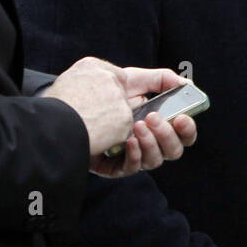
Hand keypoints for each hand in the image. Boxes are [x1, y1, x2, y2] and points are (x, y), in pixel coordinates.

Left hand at [43, 61, 195, 176]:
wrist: (59, 109)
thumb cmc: (91, 92)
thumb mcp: (126, 78)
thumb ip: (158, 78)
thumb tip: (186, 83)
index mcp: (150, 120)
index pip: (180, 131)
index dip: (187, 128)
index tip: (182, 117)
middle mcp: (142, 139)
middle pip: (173, 150)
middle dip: (168, 135)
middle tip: (153, 120)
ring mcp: (126, 154)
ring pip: (155, 160)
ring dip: (151, 142)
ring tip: (136, 127)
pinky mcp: (110, 166)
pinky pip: (131, 168)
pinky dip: (133, 155)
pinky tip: (127, 142)